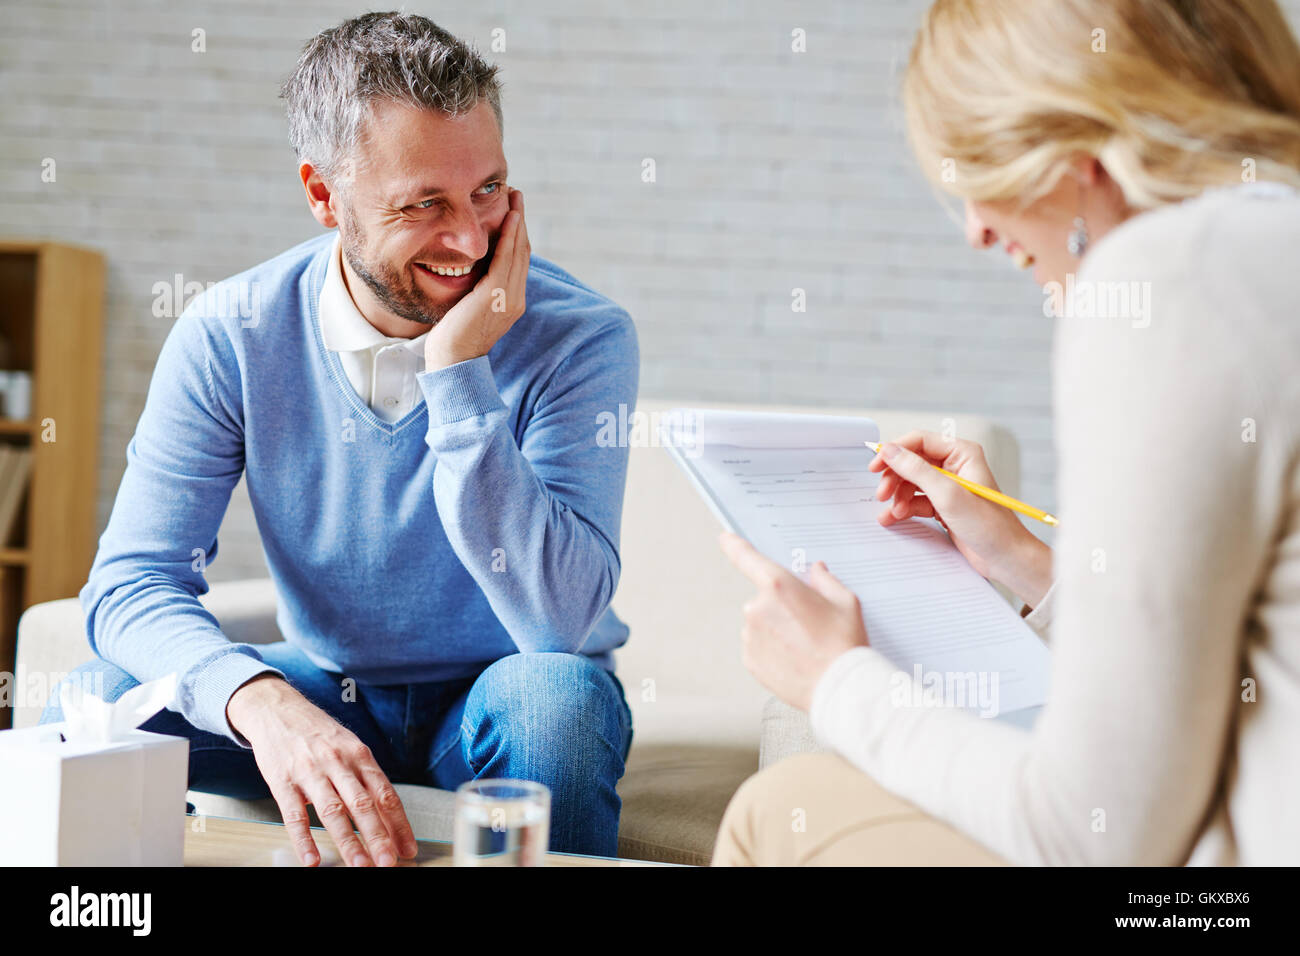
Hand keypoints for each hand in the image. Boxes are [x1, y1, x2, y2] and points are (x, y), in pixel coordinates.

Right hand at [226, 675, 417, 866]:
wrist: (277, 709)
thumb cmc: (318, 732)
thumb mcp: (349, 745)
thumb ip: (365, 777)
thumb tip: (387, 813)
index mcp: (359, 755)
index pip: (385, 793)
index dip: (399, 823)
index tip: (408, 848)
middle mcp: (338, 762)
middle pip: (363, 804)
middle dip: (379, 836)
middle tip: (389, 862)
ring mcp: (310, 772)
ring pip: (333, 811)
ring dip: (348, 842)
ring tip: (360, 865)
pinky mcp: (283, 781)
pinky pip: (294, 815)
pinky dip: (303, 839)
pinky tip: (312, 860)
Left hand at [424, 187, 530, 370]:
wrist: (452, 362)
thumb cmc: (453, 338)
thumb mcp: (470, 309)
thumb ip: (478, 290)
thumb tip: (471, 271)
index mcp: (512, 301)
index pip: (518, 261)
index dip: (517, 233)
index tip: (512, 210)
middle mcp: (516, 298)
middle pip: (523, 252)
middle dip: (520, 221)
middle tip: (516, 194)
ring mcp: (509, 297)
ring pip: (519, 251)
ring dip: (518, 221)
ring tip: (515, 197)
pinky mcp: (496, 295)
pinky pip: (506, 259)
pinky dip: (510, 236)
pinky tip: (509, 218)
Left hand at [719, 531, 868, 711]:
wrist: (839, 688)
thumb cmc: (844, 644)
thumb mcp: (846, 601)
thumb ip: (825, 580)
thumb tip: (815, 571)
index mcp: (779, 586)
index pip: (747, 558)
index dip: (734, 546)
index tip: (726, 539)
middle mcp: (757, 607)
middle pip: (764, 597)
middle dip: (782, 606)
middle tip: (808, 624)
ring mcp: (750, 635)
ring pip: (760, 623)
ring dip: (776, 629)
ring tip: (804, 646)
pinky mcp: (749, 659)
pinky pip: (757, 645)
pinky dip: (771, 649)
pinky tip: (794, 658)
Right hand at [869, 431, 1051, 606]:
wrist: (1006, 558)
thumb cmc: (991, 527)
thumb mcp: (948, 495)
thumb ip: (917, 470)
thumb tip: (891, 451)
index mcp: (962, 454)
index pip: (920, 441)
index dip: (895, 451)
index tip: (876, 465)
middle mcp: (956, 466)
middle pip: (912, 462)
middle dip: (895, 478)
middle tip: (882, 493)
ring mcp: (949, 487)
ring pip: (911, 482)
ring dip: (898, 496)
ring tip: (893, 511)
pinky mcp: (944, 505)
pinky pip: (916, 500)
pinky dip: (903, 508)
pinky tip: (895, 517)